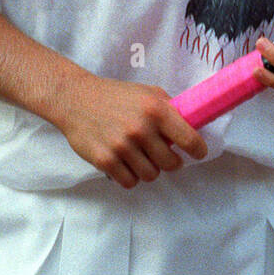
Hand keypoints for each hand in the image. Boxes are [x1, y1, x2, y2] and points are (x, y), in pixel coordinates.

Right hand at [55, 74, 207, 189]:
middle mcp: (141, 129)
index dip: (198, 150)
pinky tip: (125, 163)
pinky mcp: (105, 160)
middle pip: (171, 164)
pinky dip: (130, 176)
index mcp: (156, 110)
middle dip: (170, 161)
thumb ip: (169, 109)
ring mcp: (122, 146)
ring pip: (151, 175)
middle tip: (163, 155)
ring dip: (149, 169)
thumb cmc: (115, 95)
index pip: (189, 139)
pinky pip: (130, 182)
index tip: (197, 153)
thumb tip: (191, 126)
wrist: (76, 98)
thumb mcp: (148, 92)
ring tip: (140, 156)